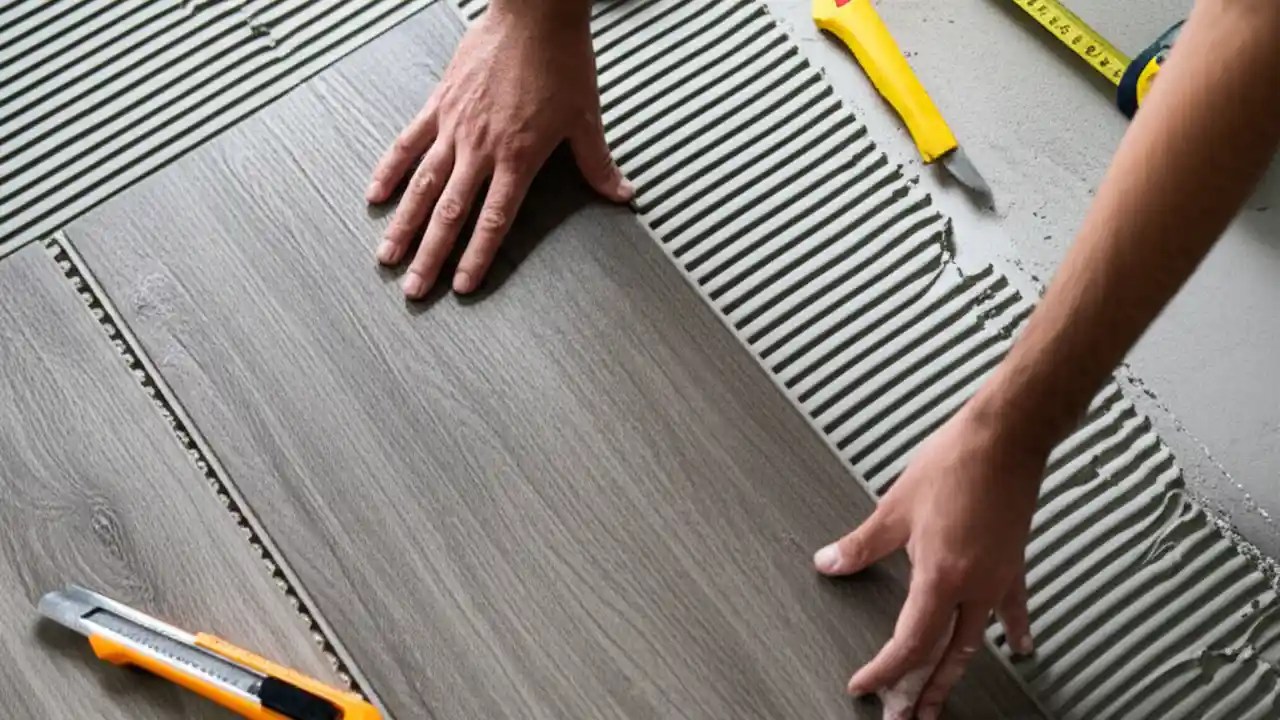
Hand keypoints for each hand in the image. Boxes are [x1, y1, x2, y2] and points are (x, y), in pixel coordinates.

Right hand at [366, 2, 632, 297]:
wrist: (534, 13)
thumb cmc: (560, 60)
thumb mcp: (587, 117)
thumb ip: (598, 163)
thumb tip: (622, 194)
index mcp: (518, 157)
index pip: (494, 219)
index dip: (477, 257)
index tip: (462, 286)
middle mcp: (481, 147)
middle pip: (451, 213)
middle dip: (431, 256)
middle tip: (414, 289)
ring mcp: (455, 126)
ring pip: (424, 185)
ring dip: (404, 224)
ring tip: (387, 256)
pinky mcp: (439, 103)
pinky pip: (409, 142)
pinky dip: (391, 170)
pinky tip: (375, 196)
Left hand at [813, 401, 1045, 718]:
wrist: (1006, 438)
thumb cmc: (957, 463)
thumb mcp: (895, 507)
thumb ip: (860, 544)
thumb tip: (829, 562)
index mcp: (941, 577)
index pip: (910, 644)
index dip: (885, 672)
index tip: (866, 686)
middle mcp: (974, 588)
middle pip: (945, 656)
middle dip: (922, 691)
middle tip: (906, 718)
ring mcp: (998, 579)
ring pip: (975, 641)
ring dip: (955, 672)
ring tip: (942, 697)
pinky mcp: (1014, 564)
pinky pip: (1012, 610)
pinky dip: (1012, 632)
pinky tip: (1018, 649)